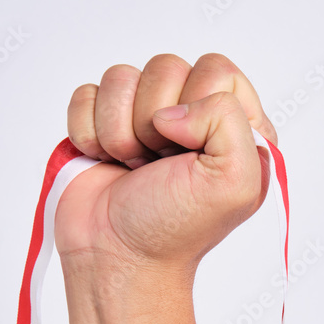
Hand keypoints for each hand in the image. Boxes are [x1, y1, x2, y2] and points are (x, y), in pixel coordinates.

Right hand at [55, 53, 278, 280]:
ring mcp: (144, 118)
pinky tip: (105, 161)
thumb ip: (229, 122)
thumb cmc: (176, 228)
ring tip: (133, 167)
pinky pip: (88, 93)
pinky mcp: (102, 124)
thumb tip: (172, 110)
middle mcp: (192, 117)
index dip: (199, 104)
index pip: (218, 70)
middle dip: (154, 120)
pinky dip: (89, 131)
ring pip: (122, 76)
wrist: (117, 258)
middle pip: (166, 66)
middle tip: (159, 164)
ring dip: (120, 130)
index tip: (191, 150)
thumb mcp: (235, 183)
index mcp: (235, 127)